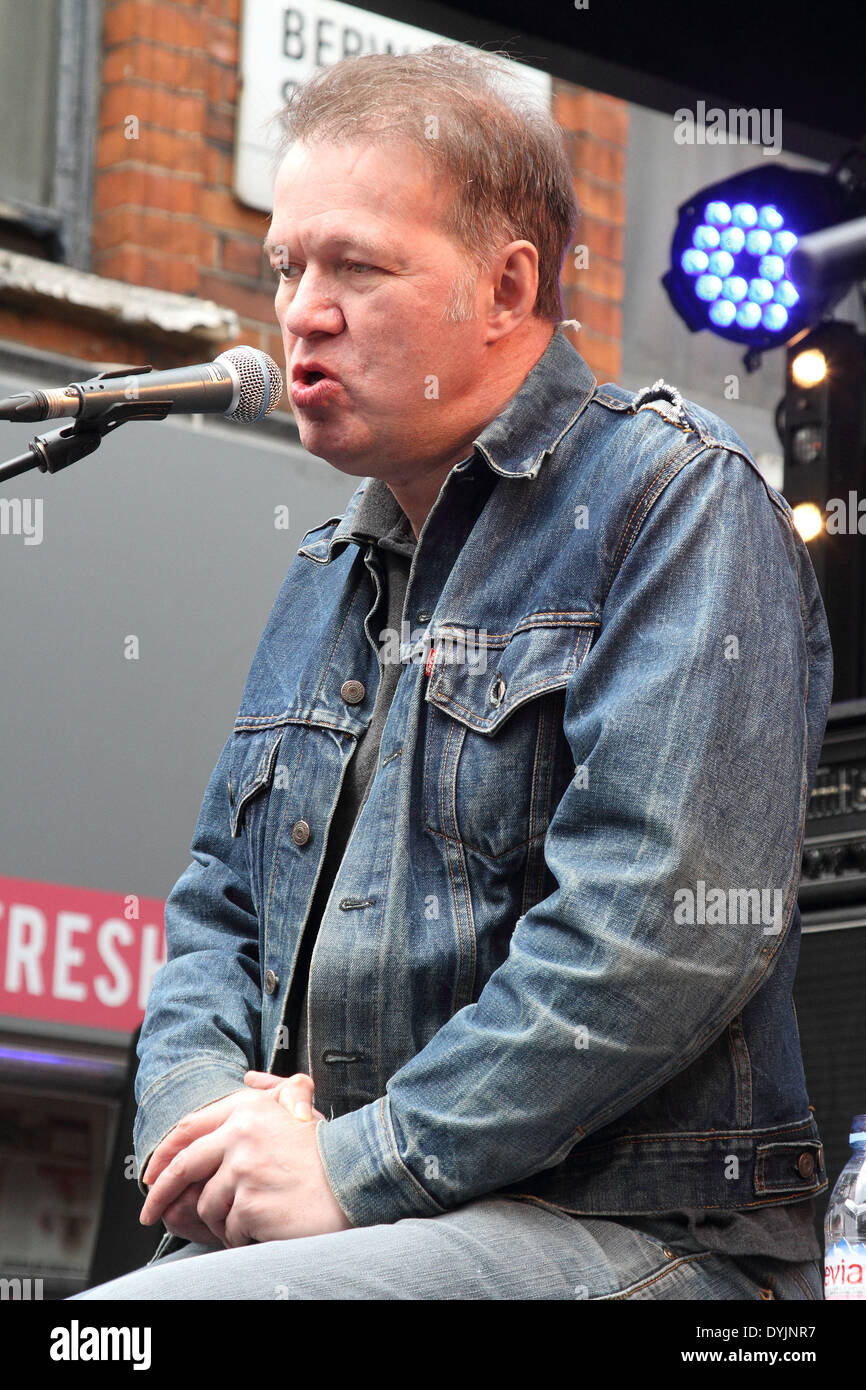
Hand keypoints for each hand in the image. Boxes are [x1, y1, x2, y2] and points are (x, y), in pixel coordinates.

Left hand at [140, 1076, 349, 1245]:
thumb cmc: (328, 1153)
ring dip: (223, 1219)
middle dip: (160, 1194)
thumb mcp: (301, 1109)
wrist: (355, 1183)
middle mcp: (241, 1133)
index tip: (151, 1174)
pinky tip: (264, 1229)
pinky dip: (241, 1236)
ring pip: (207, 1204)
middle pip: (183, 1166)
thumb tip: (249, 1080)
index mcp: (248, 1108)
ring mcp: (244, 1168)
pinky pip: (228, 1228)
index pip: (189, 1128)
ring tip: (251, 1220)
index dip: (164, 1153)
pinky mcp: (249, 1202)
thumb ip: (273, 1091)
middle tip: (149, 1214)